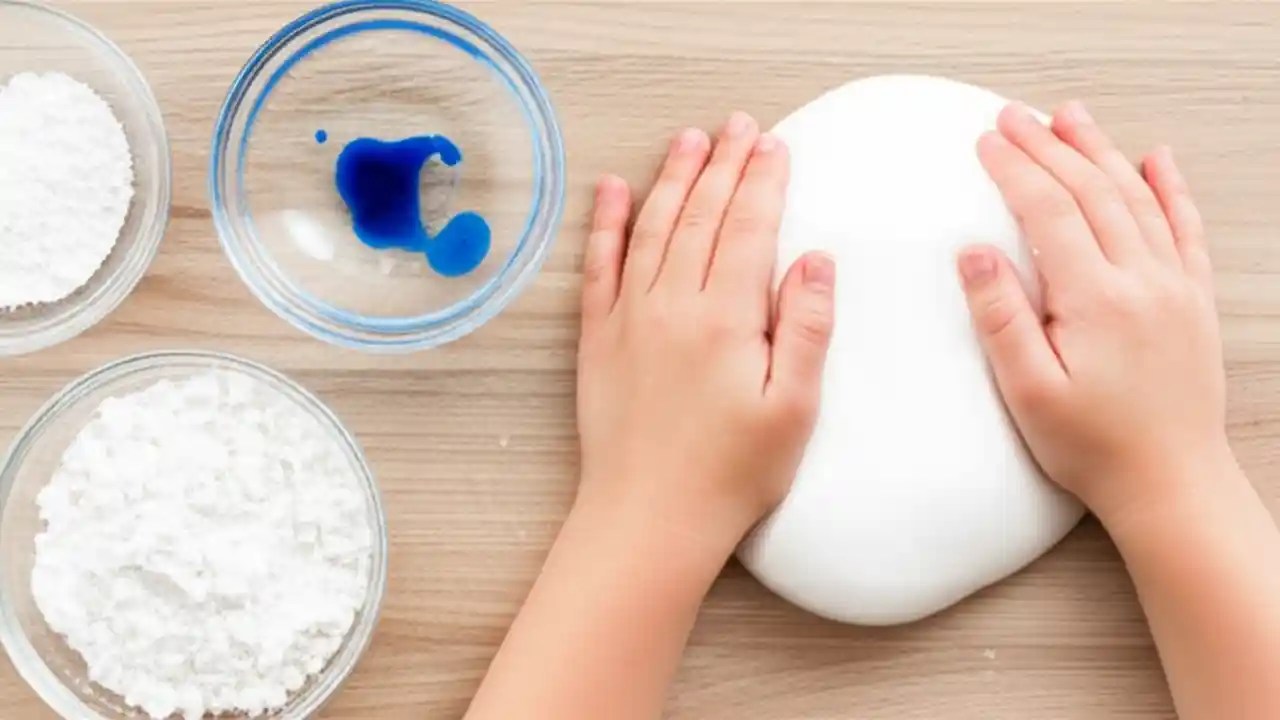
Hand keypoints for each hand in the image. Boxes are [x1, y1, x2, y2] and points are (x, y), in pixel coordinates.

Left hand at [576, 112, 835, 550]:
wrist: (649, 518)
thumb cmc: (729, 474)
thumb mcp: (792, 409)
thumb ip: (805, 328)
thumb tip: (815, 260)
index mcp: (724, 319)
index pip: (747, 230)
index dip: (764, 183)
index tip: (776, 147)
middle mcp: (671, 306)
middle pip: (700, 217)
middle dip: (724, 165)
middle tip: (740, 127)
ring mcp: (628, 318)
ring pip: (651, 228)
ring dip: (673, 179)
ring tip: (690, 140)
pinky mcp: (598, 339)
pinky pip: (598, 266)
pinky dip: (606, 223)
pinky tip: (613, 190)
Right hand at [959, 101, 1228, 523]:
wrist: (1172, 483)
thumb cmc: (1094, 446)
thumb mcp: (1028, 391)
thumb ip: (1001, 317)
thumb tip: (973, 253)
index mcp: (1097, 300)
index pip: (1049, 212)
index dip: (1015, 170)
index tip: (987, 141)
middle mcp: (1143, 281)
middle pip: (1091, 191)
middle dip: (1048, 147)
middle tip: (1014, 116)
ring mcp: (1175, 287)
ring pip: (1136, 198)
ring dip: (1100, 151)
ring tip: (1070, 117)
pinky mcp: (1193, 301)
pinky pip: (1185, 228)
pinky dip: (1170, 188)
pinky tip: (1157, 160)